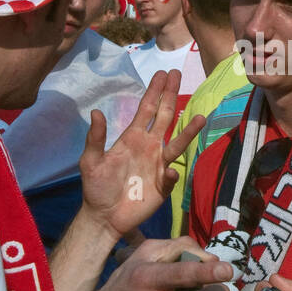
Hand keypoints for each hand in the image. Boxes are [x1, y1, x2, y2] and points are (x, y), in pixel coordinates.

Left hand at [78, 70, 205, 237]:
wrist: (104, 216)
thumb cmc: (97, 187)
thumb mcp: (91, 162)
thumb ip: (96, 139)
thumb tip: (96, 112)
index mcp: (132, 138)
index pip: (147, 110)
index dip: (155, 92)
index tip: (163, 74)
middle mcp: (149, 146)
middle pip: (164, 117)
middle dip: (171, 96)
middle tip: (178, 75)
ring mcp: (158, 165)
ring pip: (177, 144)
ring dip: (188, 131)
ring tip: (201, 117)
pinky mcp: (163, 186)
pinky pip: (171, 177)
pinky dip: (171, 174)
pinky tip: (169, 172)